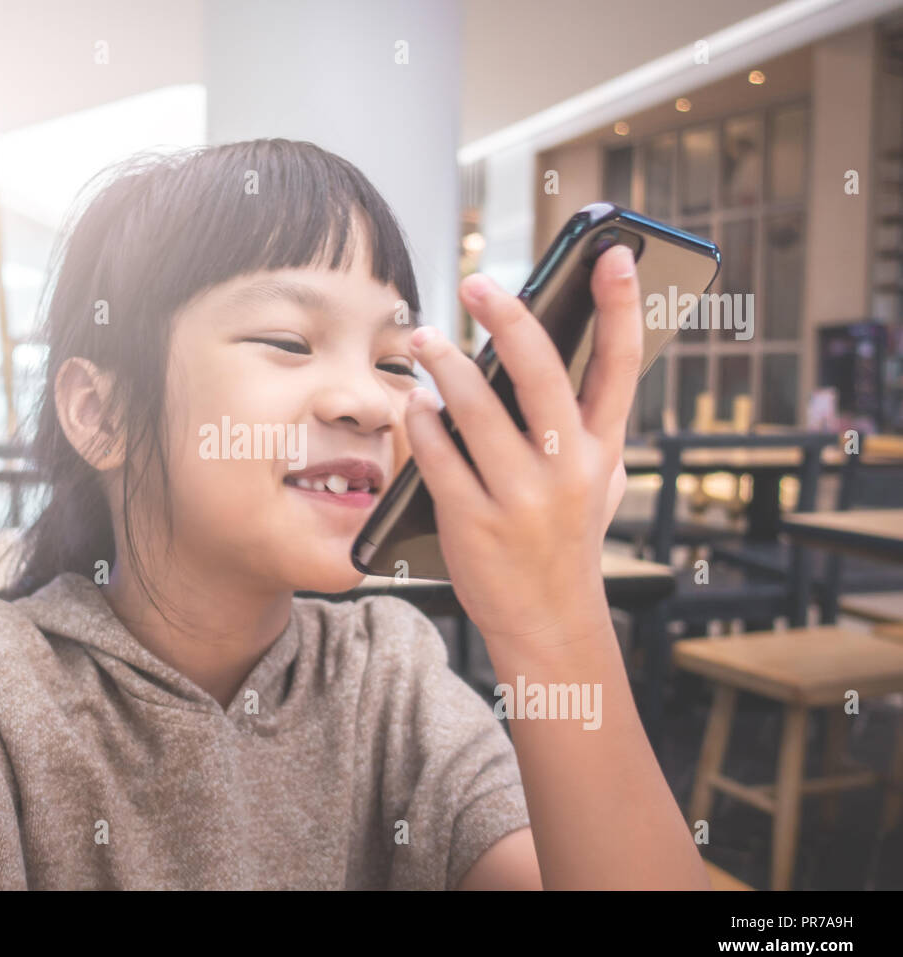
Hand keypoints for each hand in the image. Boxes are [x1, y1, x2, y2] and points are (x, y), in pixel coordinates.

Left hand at [404, 245, 640, 655]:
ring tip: (425, 339)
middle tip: (477, 283)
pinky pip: (438, 456)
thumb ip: (585, 424)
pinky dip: (422, 422)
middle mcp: (569, 469)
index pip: (621, 364)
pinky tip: (414, 403)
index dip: (623, 305)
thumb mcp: (598, 480)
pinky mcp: (475, 521)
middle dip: (509, 317)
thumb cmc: (566, 536)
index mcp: (605, 450)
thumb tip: (561, 348)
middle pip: (541, 373)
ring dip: (446, 366)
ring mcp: (522, 497)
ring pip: (477, 410)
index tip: (613, 254)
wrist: (549, 620)